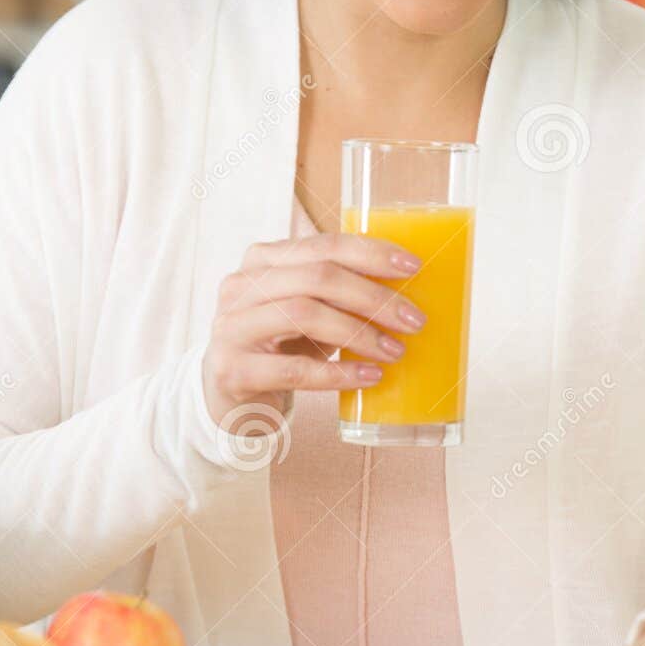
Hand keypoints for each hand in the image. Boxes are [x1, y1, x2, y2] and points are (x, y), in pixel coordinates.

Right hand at [202, 231, 425, 428]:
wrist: (231, 399)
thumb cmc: (280, 348)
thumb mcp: (308, 313)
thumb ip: (340, 295)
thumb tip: (406, 292)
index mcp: (263, 260)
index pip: (323, 246)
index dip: (371, 253)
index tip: (412, 266)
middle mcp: (241, 286)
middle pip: (317, 277)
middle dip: (373, 296)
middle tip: (413, 320)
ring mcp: (232, 327)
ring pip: (304, 314)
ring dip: (359, 333)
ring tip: (395, 350)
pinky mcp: (232, 370)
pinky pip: (293, 369)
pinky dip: (338, 373)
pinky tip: (369, 377)